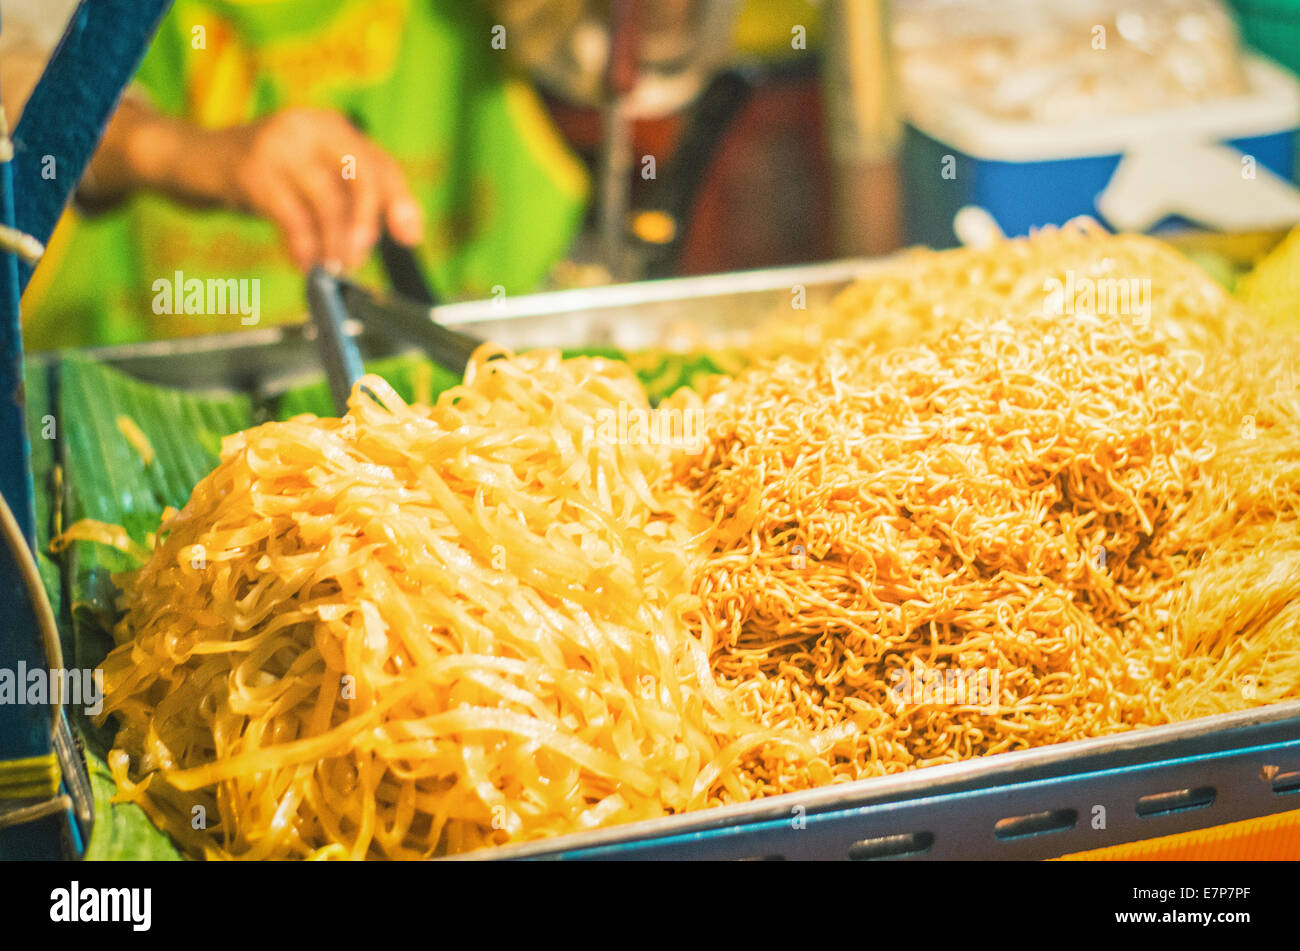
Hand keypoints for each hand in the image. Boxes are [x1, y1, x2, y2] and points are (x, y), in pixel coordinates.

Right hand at [90, 103, 422, 271]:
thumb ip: (348, 196)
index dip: (399, 202)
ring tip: (333, 267)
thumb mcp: (310, 177)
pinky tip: (305, 263)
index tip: (410, 237)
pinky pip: (292, 217)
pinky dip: (304, 246)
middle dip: (368, 225)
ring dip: (336, 243)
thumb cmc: (262, 175)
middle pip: (362, 177)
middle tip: (359, 257)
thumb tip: (396, 233)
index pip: (380, 163)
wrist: (193, 159)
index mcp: (331, 126)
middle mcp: (309, 126)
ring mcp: (279, 145)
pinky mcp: (251, 170)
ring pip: (328, 202)